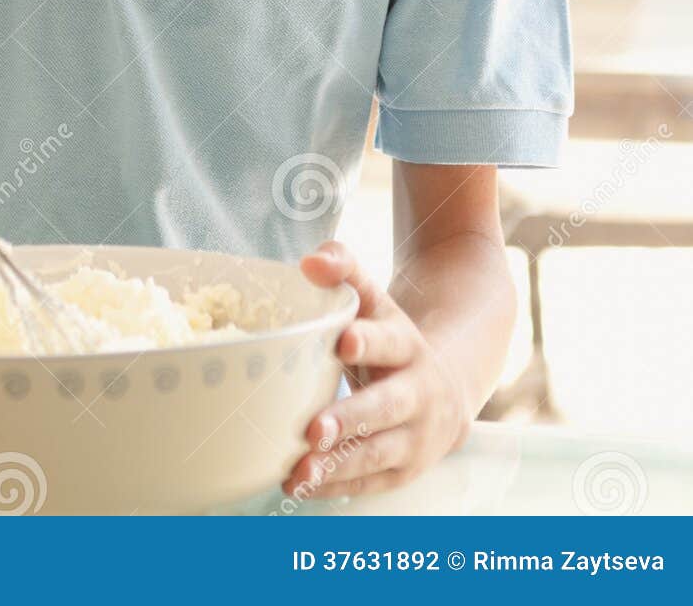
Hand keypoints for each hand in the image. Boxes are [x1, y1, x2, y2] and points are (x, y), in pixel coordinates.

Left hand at [283, 239, 469, 499]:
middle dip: (351, 418)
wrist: (447, 387)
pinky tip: (302, 485)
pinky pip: (371, 480)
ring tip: (299, 469)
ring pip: (378, 451)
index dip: (368, 340)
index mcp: (405, 343)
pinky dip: (336, 485)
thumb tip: (310, 262)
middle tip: (314, 429)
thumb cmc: (390, 339)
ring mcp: (414, 434)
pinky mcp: (405, 467)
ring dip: (339, 463)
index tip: (343, 341)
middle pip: (386, 405)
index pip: (388, 340)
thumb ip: (344, 270)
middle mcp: (416, 390)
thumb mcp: (375, 300)